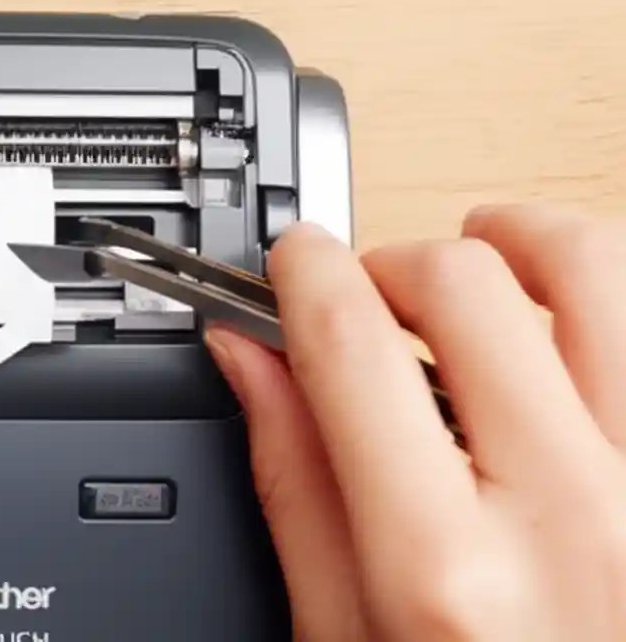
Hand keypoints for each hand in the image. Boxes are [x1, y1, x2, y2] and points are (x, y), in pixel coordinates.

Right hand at [205, 203, 625, 640]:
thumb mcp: (351, 638)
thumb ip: (298, 485)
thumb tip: (252, 365)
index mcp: (448, 571)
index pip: (350, 347)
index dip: (304, 273)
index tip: (295, 261)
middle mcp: (573, 515)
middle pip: (464, 283)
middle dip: (394, 258)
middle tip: (374, 287)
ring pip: (597, 268)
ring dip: (521, 239)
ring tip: (486, 261)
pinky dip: (607, 294)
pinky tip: (572, 326)